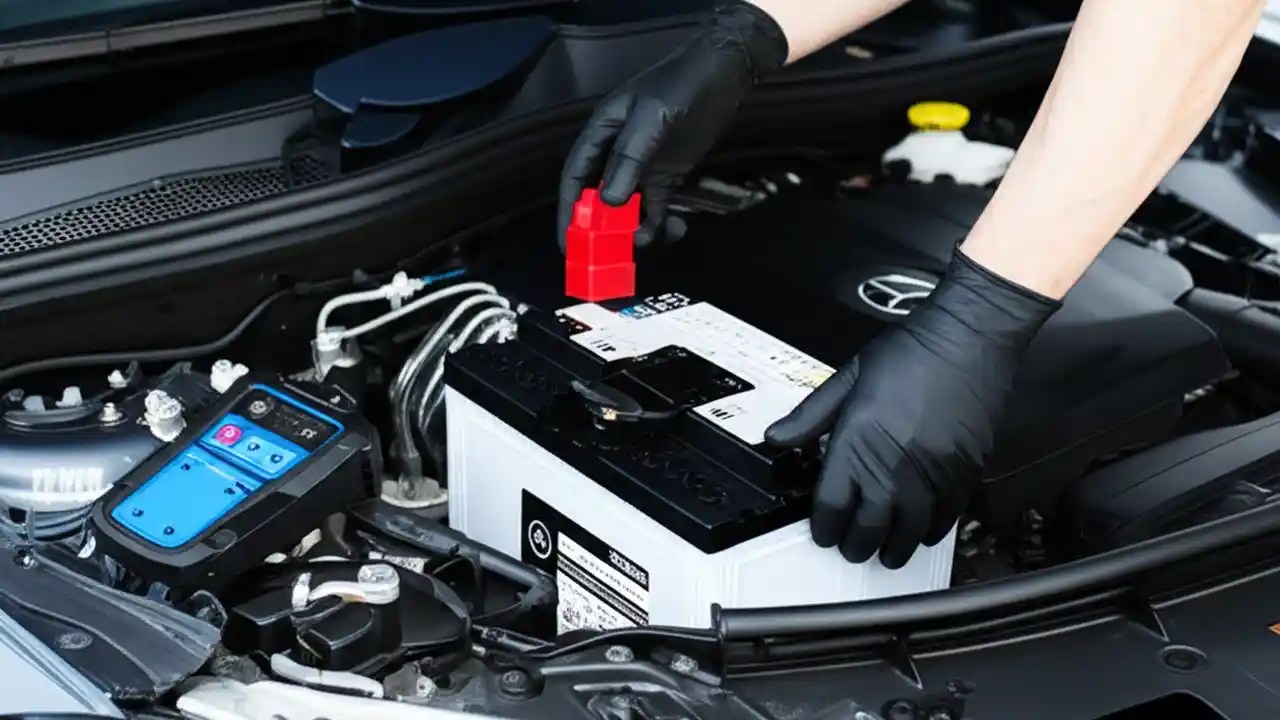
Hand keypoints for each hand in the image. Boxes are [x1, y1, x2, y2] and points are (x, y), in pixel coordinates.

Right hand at [557, 2, 787, 247]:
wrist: (724, 74)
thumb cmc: (681, 85)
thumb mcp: (651, 118)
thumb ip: (629, 158)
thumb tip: (611, 203)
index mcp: (602, 133)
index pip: (575, 177)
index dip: (568, 211)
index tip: (568, 242)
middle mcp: (617, 153)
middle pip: (599, 198)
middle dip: (601, 228)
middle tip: (605, 256)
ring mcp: (642, 166)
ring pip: (629, 208)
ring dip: (635, 229)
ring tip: (648, 241)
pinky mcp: (667, 174)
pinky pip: (656, 207)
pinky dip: (661, 223)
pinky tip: (674, 231)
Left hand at [766, 251, 1059, 568]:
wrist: (969, 336)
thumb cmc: (912, 351)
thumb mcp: (847, 376)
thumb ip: (810, 415)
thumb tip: (777, 437)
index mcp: (858, 438)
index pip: (832, 504)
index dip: (825, 526)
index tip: (824, 531)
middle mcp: (895, 461)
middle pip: (870, 527)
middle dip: (857, 545)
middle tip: (852, 548)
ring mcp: (932, 470)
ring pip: (910, 530)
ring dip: (895, 547)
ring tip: (886, 552)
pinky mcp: (964, 470)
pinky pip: (946, 517)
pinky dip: (931, 531)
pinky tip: (922, 531)